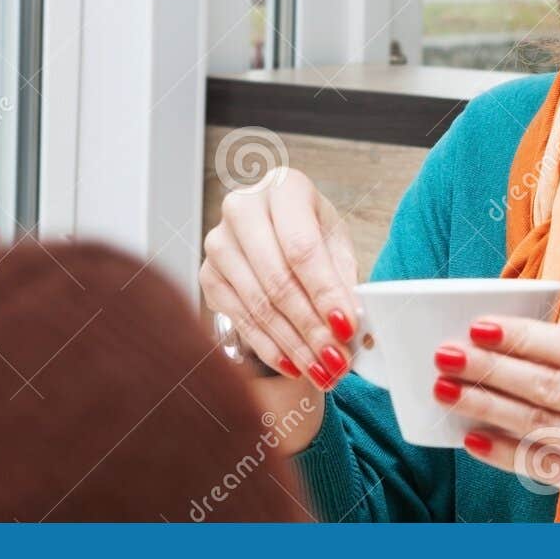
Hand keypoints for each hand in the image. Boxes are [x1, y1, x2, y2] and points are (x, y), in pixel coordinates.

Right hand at [199, 167, 361, 391]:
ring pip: (258, 304)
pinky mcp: (207, 275)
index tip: (347, 327)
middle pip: (277, 279)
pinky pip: (240, 319)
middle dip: (311, 327)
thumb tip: (352, 323)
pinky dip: (270, 347)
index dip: (324, 291)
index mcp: (283, 188)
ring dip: (294, 344)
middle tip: (336, 360)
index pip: (302, 248)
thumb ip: (343, 279)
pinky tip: (294, 365)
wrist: (274, 226)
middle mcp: (242, 209)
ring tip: (322, 369)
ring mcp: (218, 242)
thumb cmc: (308, 231)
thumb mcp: (334, 242)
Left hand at [432, 316, 559, 521]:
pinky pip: (549, 468)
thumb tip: (518, 344)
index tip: (479, 326)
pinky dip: (506, 452)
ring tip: (448, 389)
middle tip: (446, 354)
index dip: (524, 336)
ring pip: (544, 427)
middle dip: (492, 368)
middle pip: (554, 386)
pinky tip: (474, 438)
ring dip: (488, 407)